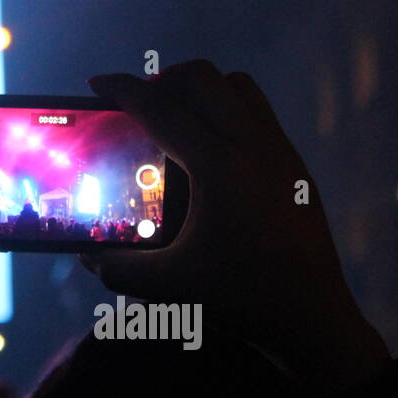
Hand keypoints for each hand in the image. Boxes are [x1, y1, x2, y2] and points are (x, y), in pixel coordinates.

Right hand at [84, 60, 388, 393]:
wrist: (313, 319)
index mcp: (218, 168)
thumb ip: (117, 267)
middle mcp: (252, 146)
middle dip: (161, 80)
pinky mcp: (295, 163)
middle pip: (201, 78)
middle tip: (137, 103)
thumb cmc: (240, 299)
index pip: (161, 109)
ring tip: (175, 115)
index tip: (97, 82)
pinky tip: (210, 147)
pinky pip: (257, 111)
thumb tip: (84, 255)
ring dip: (200, 89)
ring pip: (236, 86)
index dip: (123, 89)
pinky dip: (227, 109)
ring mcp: (280, 150)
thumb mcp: (169, 285)